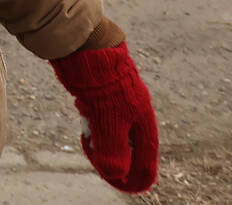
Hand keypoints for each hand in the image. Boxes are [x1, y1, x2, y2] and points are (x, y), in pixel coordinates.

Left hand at [51, 44, 157, 192]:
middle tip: (105, 171)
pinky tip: (85, 125)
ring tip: (89, 144)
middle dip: (119, 162)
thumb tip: (114, 174)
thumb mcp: (108, 122)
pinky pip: (102, 118)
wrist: (85, 45)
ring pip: (115, 132)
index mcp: (143, 119)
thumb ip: (113, 150)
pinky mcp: (103, 93)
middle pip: (131, 146)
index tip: (126, 186)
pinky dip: (95, 128)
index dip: (138, 176)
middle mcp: (135, 110)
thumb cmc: (102, 83)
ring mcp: (119, 101)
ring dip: (104, 144)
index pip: (146, 157)